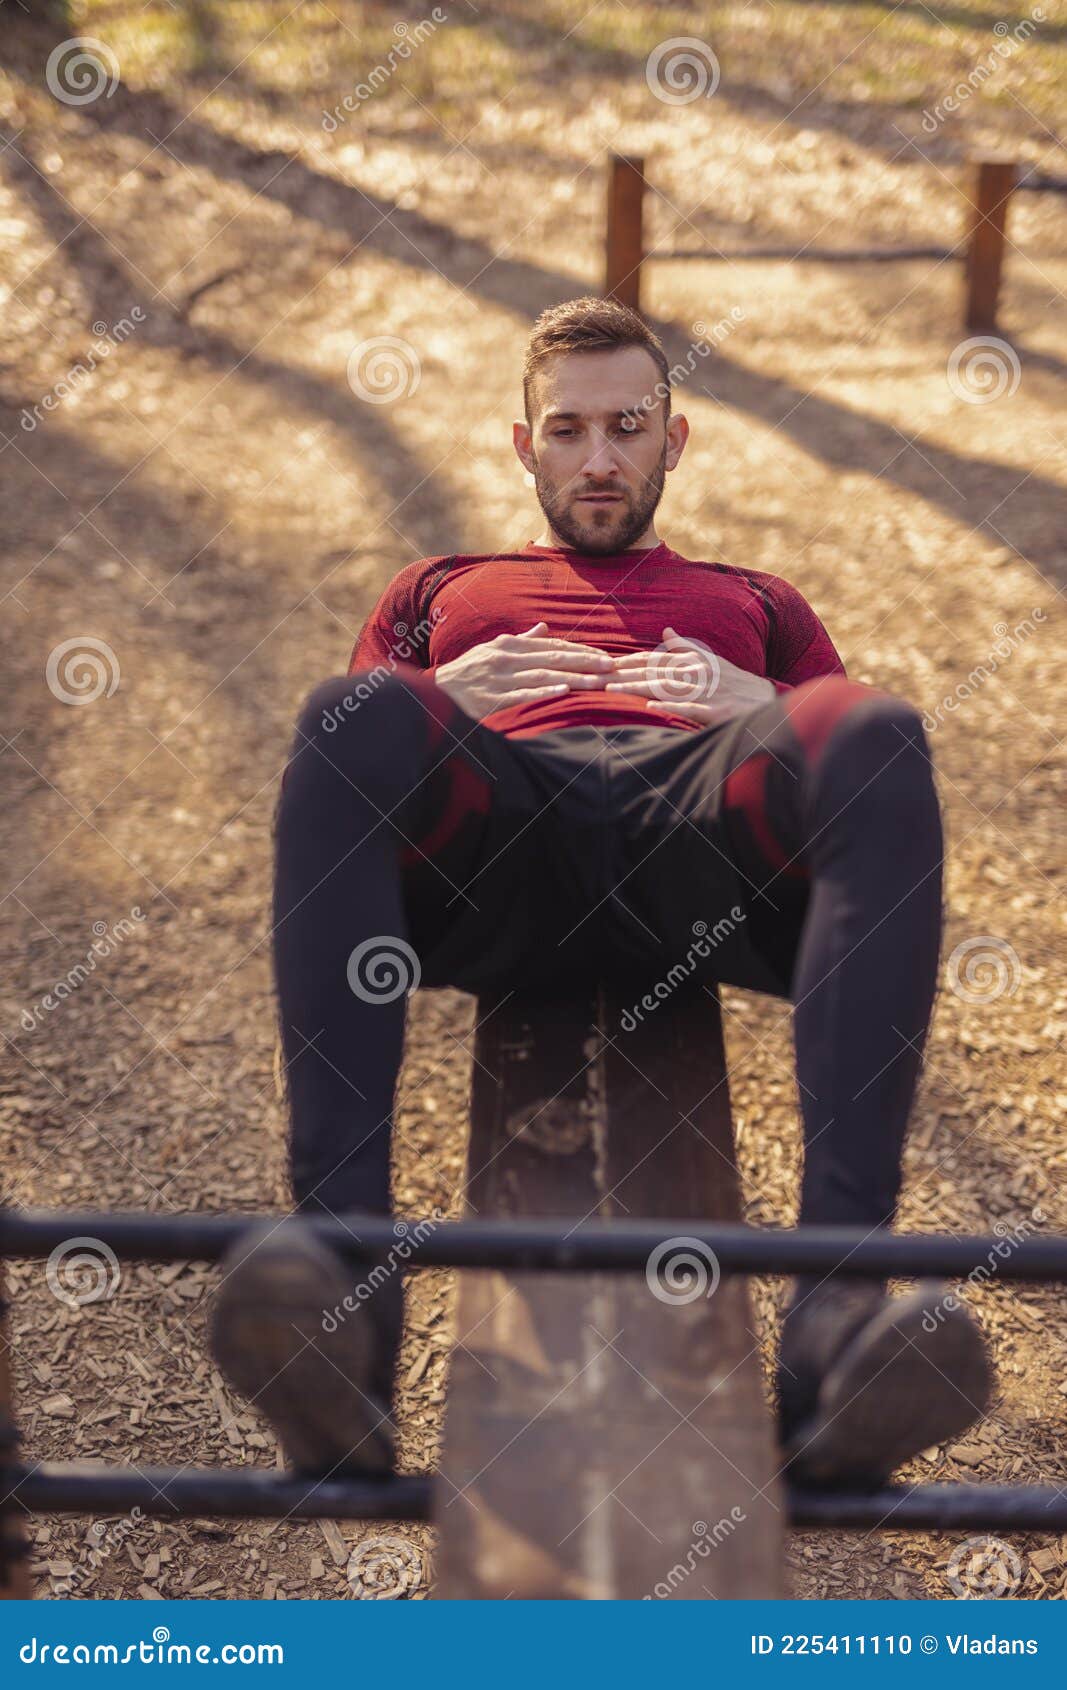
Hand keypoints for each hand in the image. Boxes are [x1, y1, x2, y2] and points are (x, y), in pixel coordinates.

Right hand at [434, 623, 614, 721]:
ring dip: (573, 679)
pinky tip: (564, 693)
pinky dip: (544, 693)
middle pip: (553, 659)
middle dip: (585, 662)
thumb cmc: (469, 671)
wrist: (435, 691)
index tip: (605, 656)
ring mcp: (499, 679)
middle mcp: (506, 658)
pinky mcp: (492, 699)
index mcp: (509, 645)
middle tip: (611, 667)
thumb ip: (522, 641)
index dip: (580, 650)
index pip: (551, 647)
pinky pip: (523, 695)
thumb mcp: (493, 650)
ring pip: (543, 676)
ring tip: (597, 682)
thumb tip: (545, 629)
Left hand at [604, 626, 775, 725]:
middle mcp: (697, 674)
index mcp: (693, 661)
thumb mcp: (712, 660)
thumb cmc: (735, 683)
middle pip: (652, 673)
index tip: (601, 664)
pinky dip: (670, 709)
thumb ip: (686, 648)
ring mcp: (706, 693)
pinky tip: (650, 709)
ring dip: (636, 689)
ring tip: (610, 690)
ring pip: (665, 689)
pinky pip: (689, 710)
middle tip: (594, 678)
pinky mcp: (716, 713)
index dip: (626, 662)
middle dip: (621, 675)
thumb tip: (666, 632)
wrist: (767, 703)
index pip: (653, 660)